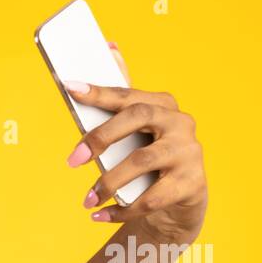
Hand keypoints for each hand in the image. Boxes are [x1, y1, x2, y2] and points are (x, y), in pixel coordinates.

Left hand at [63, 43, 207, 245]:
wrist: (178, 204)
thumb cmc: (148, 162)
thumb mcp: (133, 134)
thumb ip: (120, 99)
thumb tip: (109, 47)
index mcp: (161, 105)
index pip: (126, 94)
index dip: (98, 91)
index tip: (70, 86)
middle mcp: (179, 122)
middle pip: (136, 118)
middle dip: (100, 137)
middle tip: (71, 161)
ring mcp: (189, 151)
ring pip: (142, 161)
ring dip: (108, 182)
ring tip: (87, 200)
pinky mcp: (191, 182)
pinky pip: (151, 198)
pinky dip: (121, 210)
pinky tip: (100, 215)